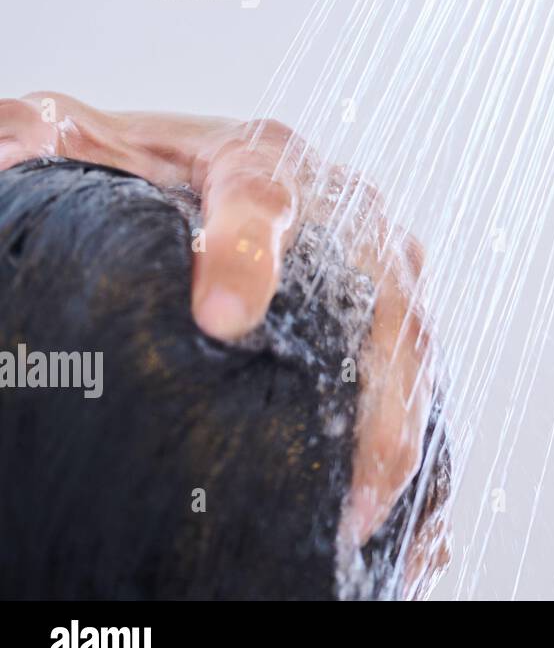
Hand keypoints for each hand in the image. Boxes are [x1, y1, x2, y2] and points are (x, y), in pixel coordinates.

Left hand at [0, 92, 435, 547]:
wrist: (202, 178)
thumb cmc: (146, 166)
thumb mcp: (84, 137)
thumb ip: (41, 134)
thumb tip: (11, 149)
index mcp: (261, 159)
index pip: (264, 198)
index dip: (249, 255)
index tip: (221, 321)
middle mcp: (343, 209)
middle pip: (384, 294)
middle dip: (377, 387)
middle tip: (348, 476)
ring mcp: (379, 263)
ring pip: (415, 343)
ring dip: (402, 430)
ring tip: (363, 513)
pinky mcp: (389, 311)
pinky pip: (418, 374)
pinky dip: (418, 442)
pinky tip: (402, 513)